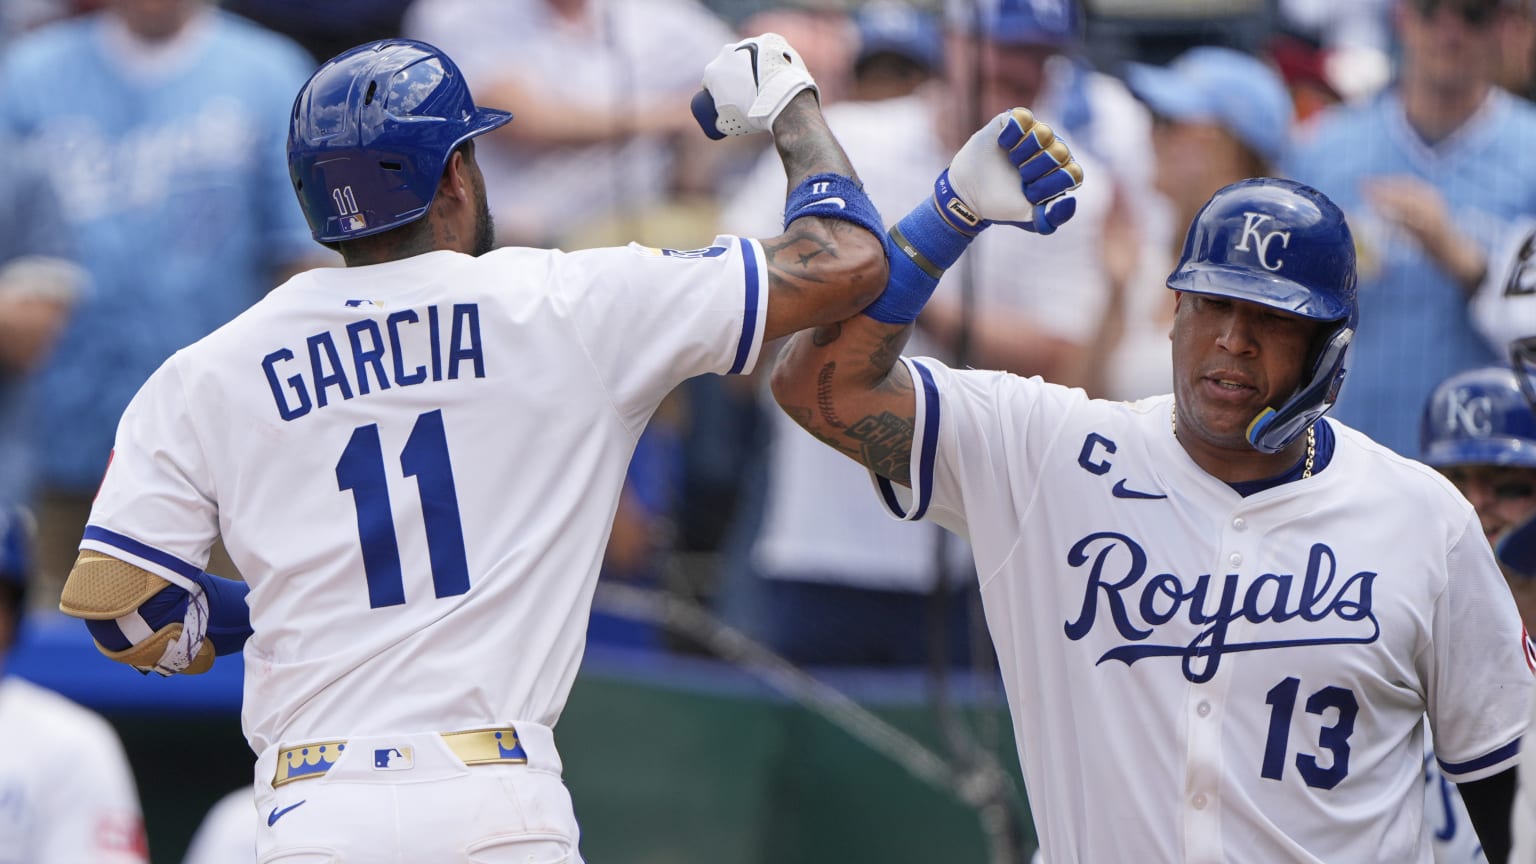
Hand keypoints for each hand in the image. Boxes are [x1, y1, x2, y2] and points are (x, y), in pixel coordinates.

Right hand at [691, 33, 817, 139]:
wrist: (783, 99)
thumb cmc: (754, 114)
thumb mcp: (730, 126)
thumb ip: (719, 123)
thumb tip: (718, 123)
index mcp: (712, 70)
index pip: (710, 81)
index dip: (717, 92)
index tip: (726, 101)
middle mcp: (727, 52)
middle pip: (728, 65)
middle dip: (734, 76)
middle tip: (746, 92)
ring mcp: (749, 42)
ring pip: (749, 54)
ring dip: (753, 65)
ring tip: (765, 82)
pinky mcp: (770, 40)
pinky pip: (768, 49)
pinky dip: (771, 58)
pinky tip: (777, 70)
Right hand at [939, 108, 1083, 234]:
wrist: (969, 193)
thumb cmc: (1002, 204)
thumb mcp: (1028, 218)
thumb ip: (1052, 216)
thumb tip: (1069, 200)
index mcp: (1060, 173)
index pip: (1072, 174)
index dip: (1051, 184)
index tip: (1030, 192)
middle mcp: (1050, 150)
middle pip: (1060, 152)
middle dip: (1037, 169)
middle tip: (1020, 176)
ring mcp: (1033, 133)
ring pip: (1044, 133)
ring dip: (1025, 151)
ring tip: (1012, 160)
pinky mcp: (1013, 121)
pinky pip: (1023, 117)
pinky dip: (1013, 133)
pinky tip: (1003, 145)